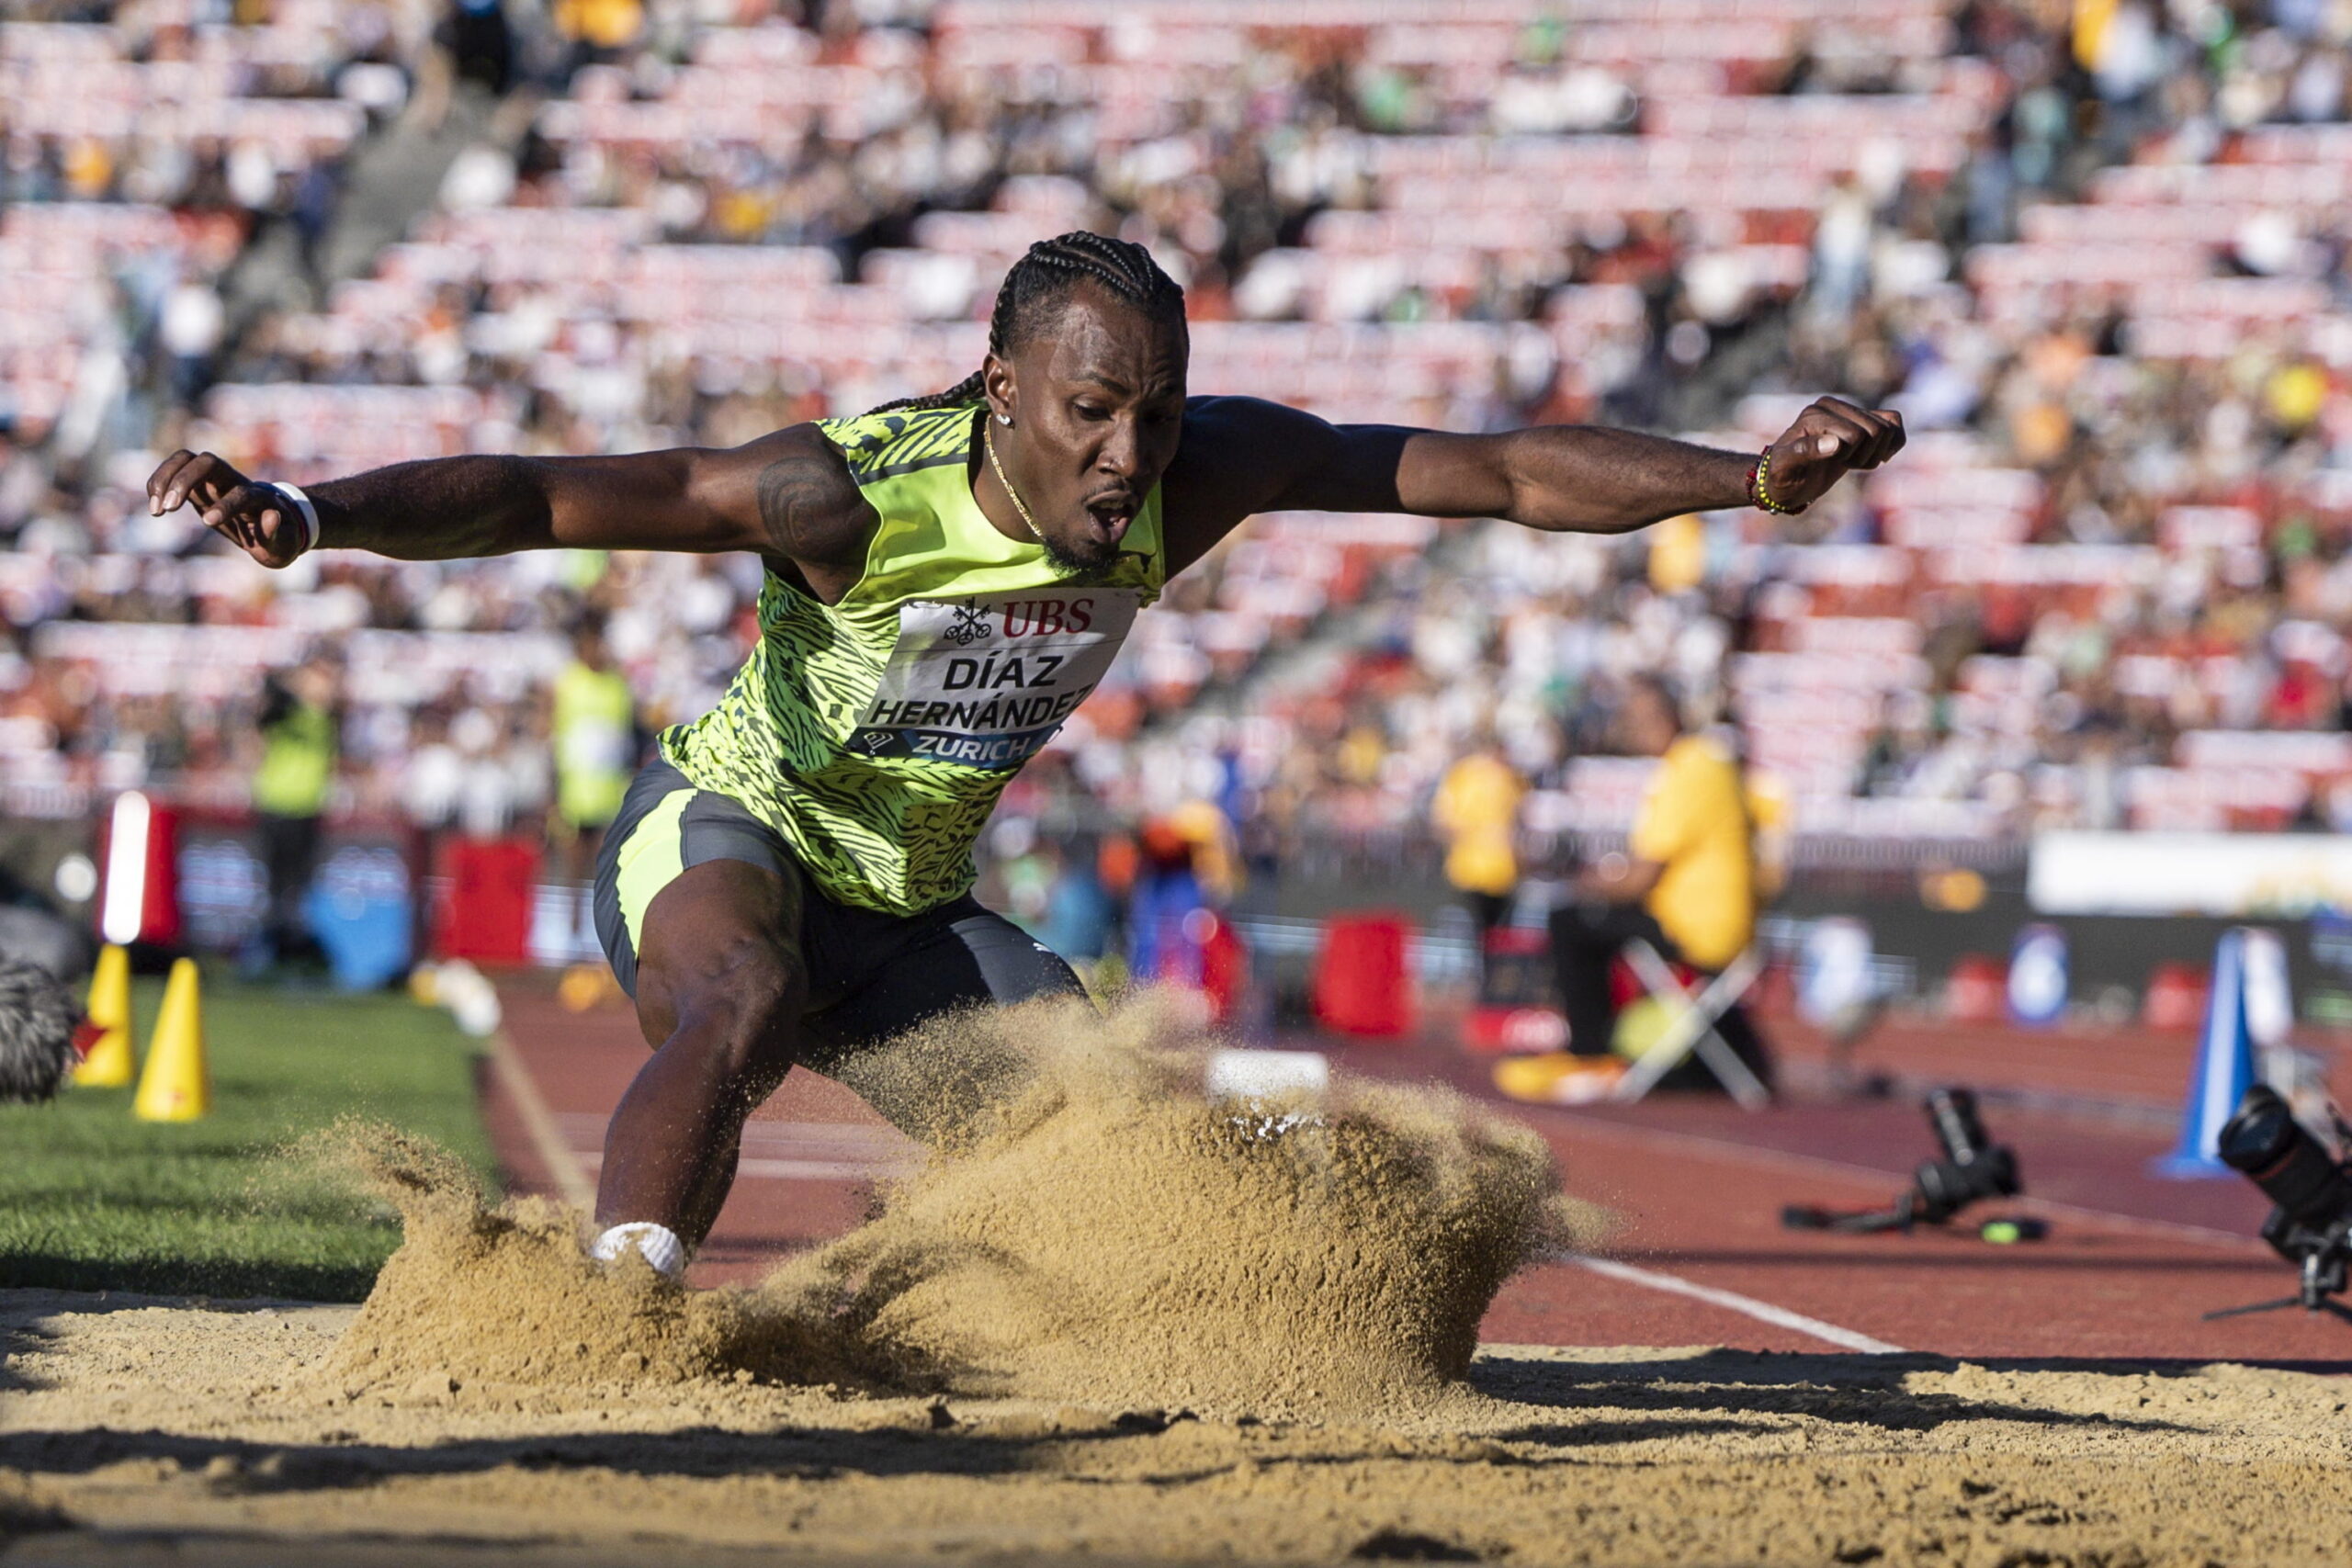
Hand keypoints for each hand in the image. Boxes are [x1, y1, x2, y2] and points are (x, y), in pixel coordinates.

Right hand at [146, 450, 308, 567]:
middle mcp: (235, 482)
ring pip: (185, 459)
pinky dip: (158, 483)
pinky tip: (155, 507)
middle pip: (208, 461)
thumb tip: (271, 516)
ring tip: (156, 510)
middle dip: (184, 480)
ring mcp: (214, 480)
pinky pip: (173, 470)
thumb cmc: (279, 540)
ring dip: (164, 478)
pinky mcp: (197, 485)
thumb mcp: (283, 546)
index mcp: (259, 499)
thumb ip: (276, 534)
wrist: (274, 529)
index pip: (242, 493)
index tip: (208, 522)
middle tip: (168, 509)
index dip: (226, 505)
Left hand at [1758, 397, 1903, 512]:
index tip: (1821, 464)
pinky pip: (1894, 422)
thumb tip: (1834, 443)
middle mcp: (1832, 405)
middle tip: (1839, 463)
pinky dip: (1893, 443)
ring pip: (1888, 429)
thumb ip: (1804, 452)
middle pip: (1876, 431)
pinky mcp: (1862, 419)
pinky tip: (1876, 455)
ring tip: (1849, 460)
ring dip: (1874, 454)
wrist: (1787, 481)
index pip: (1856, 435)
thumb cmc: (1782, 475)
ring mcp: (1849, 411)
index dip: (1847, 457)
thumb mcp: (1785, 467)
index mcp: (1815, 413)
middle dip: (1863, 456)